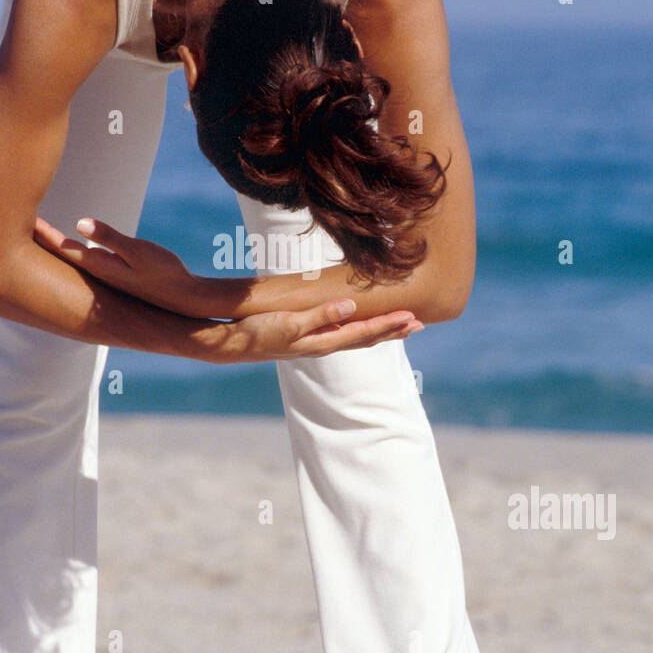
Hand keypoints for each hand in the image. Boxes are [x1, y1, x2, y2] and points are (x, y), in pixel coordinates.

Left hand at [34, 216, 194, 310]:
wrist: (184, 300)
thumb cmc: (165, 272)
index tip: (23, 220)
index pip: (61, 247)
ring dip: (55, 248)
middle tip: (20, 226)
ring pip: (72, 259)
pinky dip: (73, 253)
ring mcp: (106, 277)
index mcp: (98, 266)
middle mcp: (97, 273)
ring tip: (38, 237)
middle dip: (42, 240)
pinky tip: (71, 252)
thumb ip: (110, 237)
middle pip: (61, 254)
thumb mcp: (139, 251)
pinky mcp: (117, 277)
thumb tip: (80, 224)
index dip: (43, 233)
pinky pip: (85, 262)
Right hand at [213, 298, 422, 364]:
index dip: (389, 325)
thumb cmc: (258, 331)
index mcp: (323, 342)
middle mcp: (324, 344)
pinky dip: (360, 327)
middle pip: (367, 338)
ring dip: (381, 331)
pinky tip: (361, 323)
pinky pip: (342, 333)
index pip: (365, 333)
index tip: (412, 317)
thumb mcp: (290, 323)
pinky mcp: (307, 336)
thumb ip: (321, 316)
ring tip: (401, 326)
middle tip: (420, 323)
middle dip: (394, 331)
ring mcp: (316, 342)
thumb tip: (352, 308)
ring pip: (357, 337)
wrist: (231, 344)